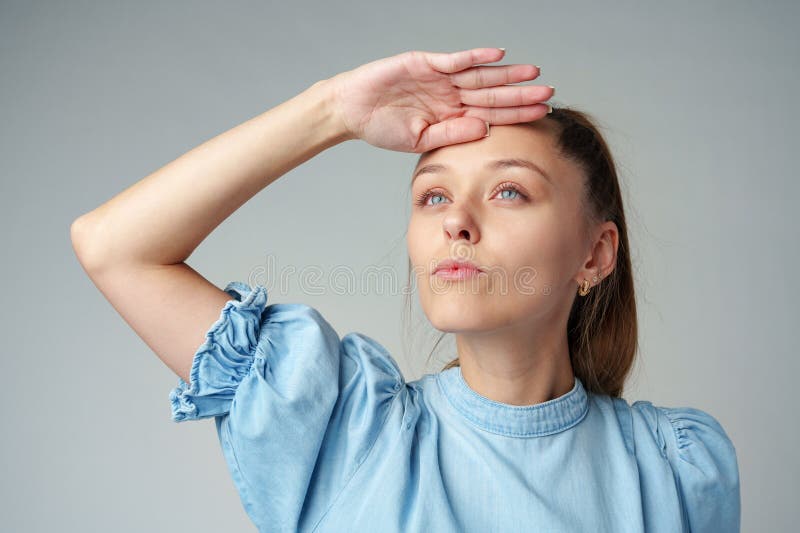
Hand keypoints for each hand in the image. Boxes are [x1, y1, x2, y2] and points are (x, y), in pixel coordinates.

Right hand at [326, 48, 553, 152]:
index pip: (492, 115)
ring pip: (480, 75)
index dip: (517, 114)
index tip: (543, 114)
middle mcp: (451, 95)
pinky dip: (475, 57)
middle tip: (549, 93)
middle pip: (493, 94)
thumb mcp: (420, 139)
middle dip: (520, 94)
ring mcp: (440, 78)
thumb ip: (452, 133)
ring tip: (533, 73)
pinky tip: (497, 55)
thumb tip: (485, 129)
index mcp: (452, 115)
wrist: (351, 110)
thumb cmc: (382, 127)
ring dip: (506, 74)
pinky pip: (454, 59)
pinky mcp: (425, 63)